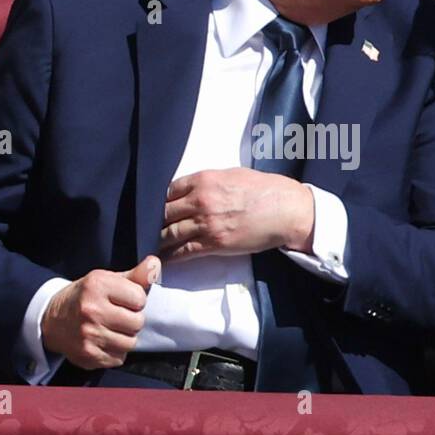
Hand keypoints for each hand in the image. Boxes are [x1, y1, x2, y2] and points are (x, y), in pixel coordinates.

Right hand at [40, 256, 159, 368]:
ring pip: (130, 343)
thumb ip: (135, 275)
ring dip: (125, 337)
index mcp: (97, 286)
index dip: (135, 300)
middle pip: (137, 322)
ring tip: (111, 328)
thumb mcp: (106, 279)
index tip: (122, 300)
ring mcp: (89, 335)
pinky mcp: (88, 355)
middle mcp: (91, 310)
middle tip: (117, 316)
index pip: (140, 298)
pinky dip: (115, 352)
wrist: (52, 319)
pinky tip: (103, 341)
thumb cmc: (86, 297)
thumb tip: (155, 264)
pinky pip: (119, 358)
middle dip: (132, 319)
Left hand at [159, 168, 314, 261]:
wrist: (286, 209)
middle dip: (154, 221)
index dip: (159, 201)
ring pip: (169, 233)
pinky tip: (162, 259)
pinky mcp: (214, 243)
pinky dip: (170, 257)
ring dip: (158, 241)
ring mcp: (206, 223)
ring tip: (151, 246)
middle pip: (163, 212)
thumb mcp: (232, 175)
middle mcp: (200, 200)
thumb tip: (193, 189)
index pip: (168, 190)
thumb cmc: (264, 189)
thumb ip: (209, 182)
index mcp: (204, 180)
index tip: (155, 209)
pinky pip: (183, 252)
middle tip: (147, 229)